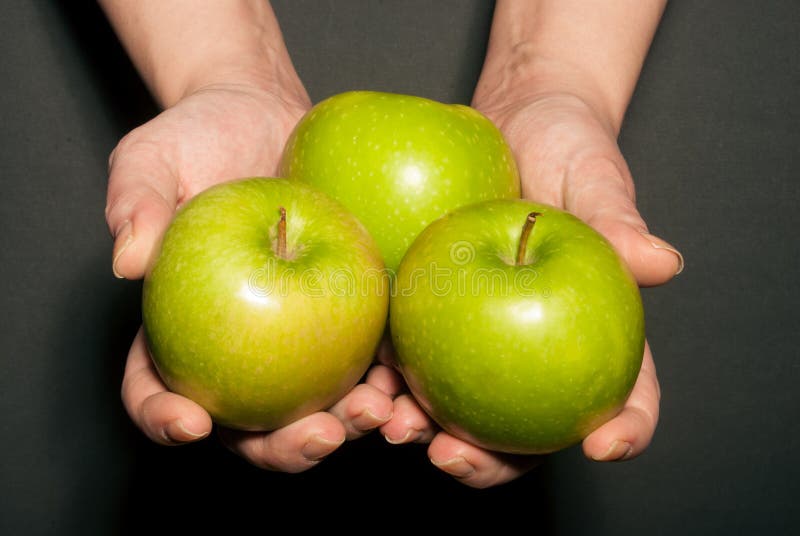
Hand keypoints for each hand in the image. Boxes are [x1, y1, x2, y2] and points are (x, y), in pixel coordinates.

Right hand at [109, 84, 394, 471]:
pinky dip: (386, 382)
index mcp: (176, 327)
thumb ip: (135, 205)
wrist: (267, 116)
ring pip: (314, 407)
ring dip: (347, 427)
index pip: (155, 389)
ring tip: (378, 414)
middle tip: (316, 435)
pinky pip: (363, 361)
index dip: (166, 417)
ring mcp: (293, 339)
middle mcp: (234, 348)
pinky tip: (407, 381)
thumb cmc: (199, 137)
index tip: (193, 422)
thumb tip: (128, 261)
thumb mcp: (153, 159)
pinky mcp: (344, 317)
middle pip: (248, 424)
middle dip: (281, 447)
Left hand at [378, 92, 681, 487]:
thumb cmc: (565, 144)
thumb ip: (617, 220)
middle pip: (527, 432)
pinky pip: (410, 362)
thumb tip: (661, 264)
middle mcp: (535, 349)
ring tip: (392, 426)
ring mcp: (480, 340)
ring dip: (423, 433)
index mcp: (594, 330)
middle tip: (452, 457)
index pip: (625, 392)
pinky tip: (362, 387)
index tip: (603, 446)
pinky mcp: (430, 318)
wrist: (507, 123)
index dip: (624, 428)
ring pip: (459, 413)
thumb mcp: (591, 174)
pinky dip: (387, 384)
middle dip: (490, 461)